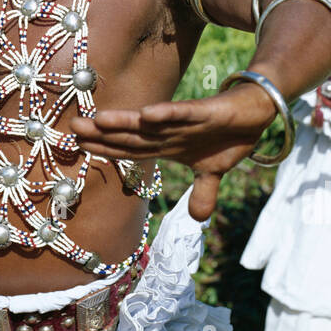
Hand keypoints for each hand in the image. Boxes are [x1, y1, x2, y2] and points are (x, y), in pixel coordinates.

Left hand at [71, 83, 275, 222]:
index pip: (130, 148)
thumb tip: (198, 219)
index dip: (106, 147)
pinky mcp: (206, 112)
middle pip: (132, 134)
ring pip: (151, 123)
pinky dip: (166, 114)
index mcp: (168, 146)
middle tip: (73, 127)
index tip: (78, 145)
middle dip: (103, 132)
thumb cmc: (228, 136)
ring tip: (99, 119)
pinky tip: (146, 114)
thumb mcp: (215, 172)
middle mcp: (170, 132)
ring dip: (126, 121)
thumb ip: (202, 193)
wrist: (257, 111)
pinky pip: (183, 113)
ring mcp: (186, 122)